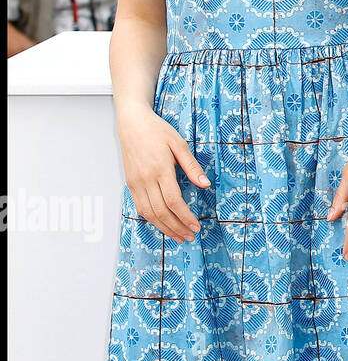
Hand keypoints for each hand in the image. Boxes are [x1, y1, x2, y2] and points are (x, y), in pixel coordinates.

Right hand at [116, 106, 207, 243]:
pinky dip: (151, 219)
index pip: (174, 201)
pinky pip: (140, 207)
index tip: (196, 226)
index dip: (185, 217)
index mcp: (160, 169)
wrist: (132, 124)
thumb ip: (191, 166)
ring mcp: (135, 183)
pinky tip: (162, 224)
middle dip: (176, 227)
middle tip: (190, 236)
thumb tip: (205, 184)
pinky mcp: (130, 184)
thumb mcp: (179, 144)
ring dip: (164, 228)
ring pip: (148, 213)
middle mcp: (145, 179)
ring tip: (178, 236)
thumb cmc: (158, 131)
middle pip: (161, 212)